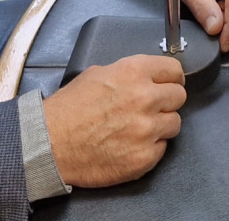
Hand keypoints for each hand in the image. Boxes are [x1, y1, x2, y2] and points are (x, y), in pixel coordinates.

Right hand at [43, 55, 186, 187]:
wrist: (49, 143)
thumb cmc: (67, 109)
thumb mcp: (96, 74)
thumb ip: (127, 74)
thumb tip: (145, 78)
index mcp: (134, 72)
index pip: (174, 71)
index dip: (171, 78)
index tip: (168, 84)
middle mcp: (145, 98)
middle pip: (179, 96)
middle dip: (167, 101)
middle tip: (151, 108)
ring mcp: (147, 130)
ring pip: (174, 123)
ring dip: (160, 125)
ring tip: (138, 128)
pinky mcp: (144, 157)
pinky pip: (162, 148)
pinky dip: (150, 147)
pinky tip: (131, 145)